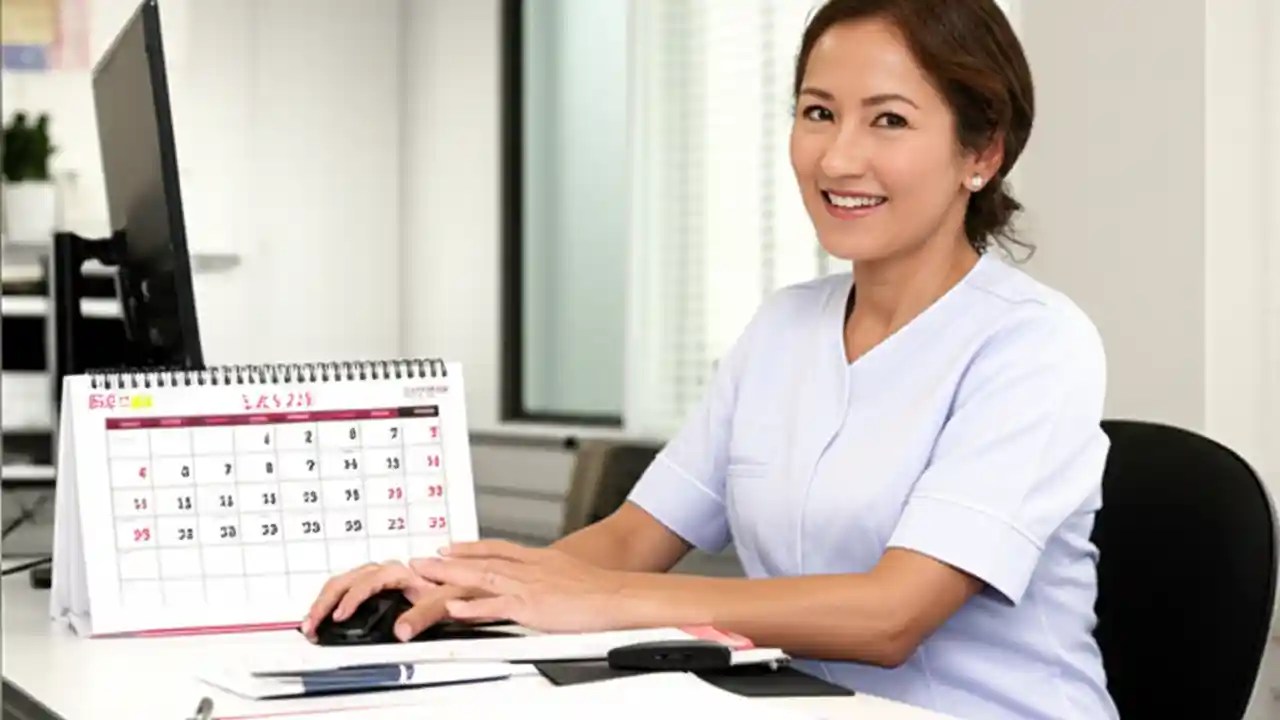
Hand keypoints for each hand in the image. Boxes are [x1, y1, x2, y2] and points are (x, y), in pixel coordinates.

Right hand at [300, 560, 467, 642]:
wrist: (461, 585)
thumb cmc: (453, 590)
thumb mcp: (443, 602)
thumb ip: (423, 615)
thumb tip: (400, 632)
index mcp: (401, 572)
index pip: (369, 581)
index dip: (352, 597)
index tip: (339, 616)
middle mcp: (387, 571)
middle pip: (348, 579)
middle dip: (326, 601)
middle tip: (312, 625)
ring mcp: (379, 578)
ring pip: (344, 582)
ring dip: (324, 601)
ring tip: (310, 623)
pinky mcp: (375, 587)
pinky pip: (347, 588)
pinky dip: (331, 602)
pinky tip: (323, 616)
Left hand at [411, 540, 629, 632]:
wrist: (621, 594)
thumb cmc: (604, 590)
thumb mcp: (572, 576)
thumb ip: (553, 580)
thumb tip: (548, 587)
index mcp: (540, 560)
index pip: (498, 548)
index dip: (471, 547)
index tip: (449, 546)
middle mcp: (530, 568)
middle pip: (482, 560)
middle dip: (449, 560)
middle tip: (421, 560)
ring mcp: (530, 586)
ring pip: (482, 577)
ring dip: (450, 576)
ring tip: (424, 575)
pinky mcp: (533, 606)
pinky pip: (497, 606)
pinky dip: (474, 607)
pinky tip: (455, 608)